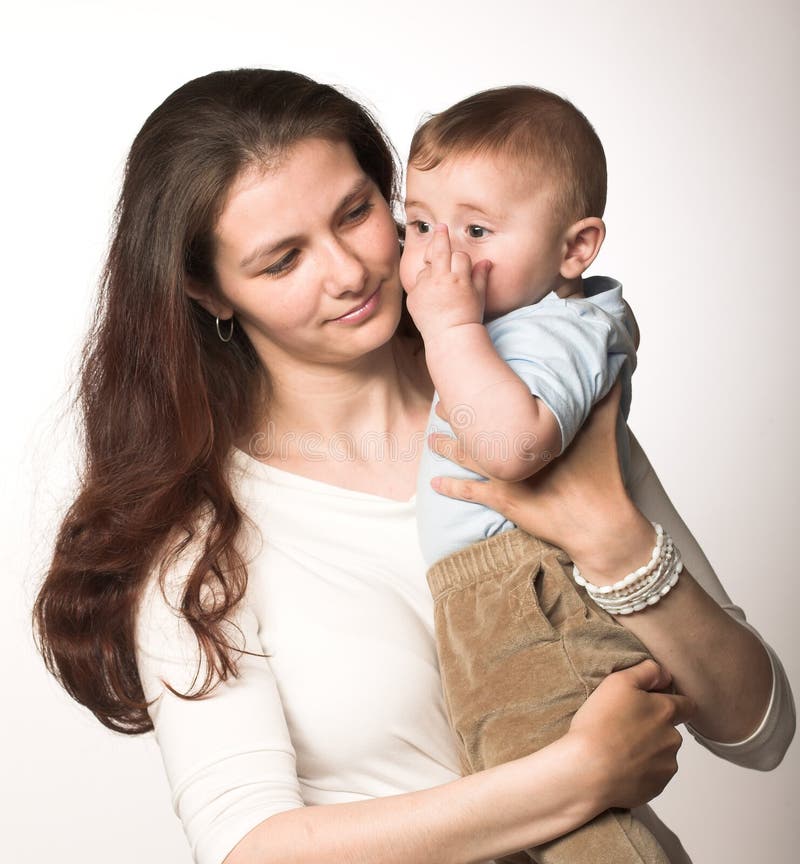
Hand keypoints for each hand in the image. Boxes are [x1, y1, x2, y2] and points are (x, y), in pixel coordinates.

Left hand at [404, 224, 490, 341]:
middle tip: (440, 226)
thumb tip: (486, 262)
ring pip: (426, 268)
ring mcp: (424, 288)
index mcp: (458, 279)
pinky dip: (423, 287)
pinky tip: (431, 298)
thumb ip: (480, 277)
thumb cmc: (468, 318)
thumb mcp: (479, 296)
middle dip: (441, 236)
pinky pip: (417, 284)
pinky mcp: (413, 297)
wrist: (450, 337)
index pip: (460, 256)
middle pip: (440, 250)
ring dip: (432, 270)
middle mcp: (440, 280)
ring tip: (438, 283)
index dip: (461, 260)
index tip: (460, 259)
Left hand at [430, 382, 654, 579]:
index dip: (481, 393)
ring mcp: (505, 475)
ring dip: (447, 446)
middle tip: (440, 404)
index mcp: (534, 430)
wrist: (597, 523)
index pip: (500, 405)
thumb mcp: (606, 431)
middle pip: (477, 428)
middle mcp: (514, 449)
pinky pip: (468, 492)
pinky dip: (450, 488)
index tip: (466, 379)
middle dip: (457, 416)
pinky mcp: (502, 500)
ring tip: (431, 437)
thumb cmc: (603, 476)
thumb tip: (613, 373)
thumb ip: (607, 400)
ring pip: (467, 456)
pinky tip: (434, 484)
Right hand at [567, 660, 694, 809]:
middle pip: (670, 730)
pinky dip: (640, 770)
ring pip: (662, 753)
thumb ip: (646, 671)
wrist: (588, 771)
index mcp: (666, 711)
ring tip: (618, 748)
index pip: (687, 705)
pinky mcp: (656, 787)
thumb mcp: (618, 682)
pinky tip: (619, 765)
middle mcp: (673, 739)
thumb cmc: (600, 724)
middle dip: (654, 727)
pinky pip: (652, 775)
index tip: (652, 704)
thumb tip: (664, 673)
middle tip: (624, 726)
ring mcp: (666, 766)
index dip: (672, 702)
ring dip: (647, 750)